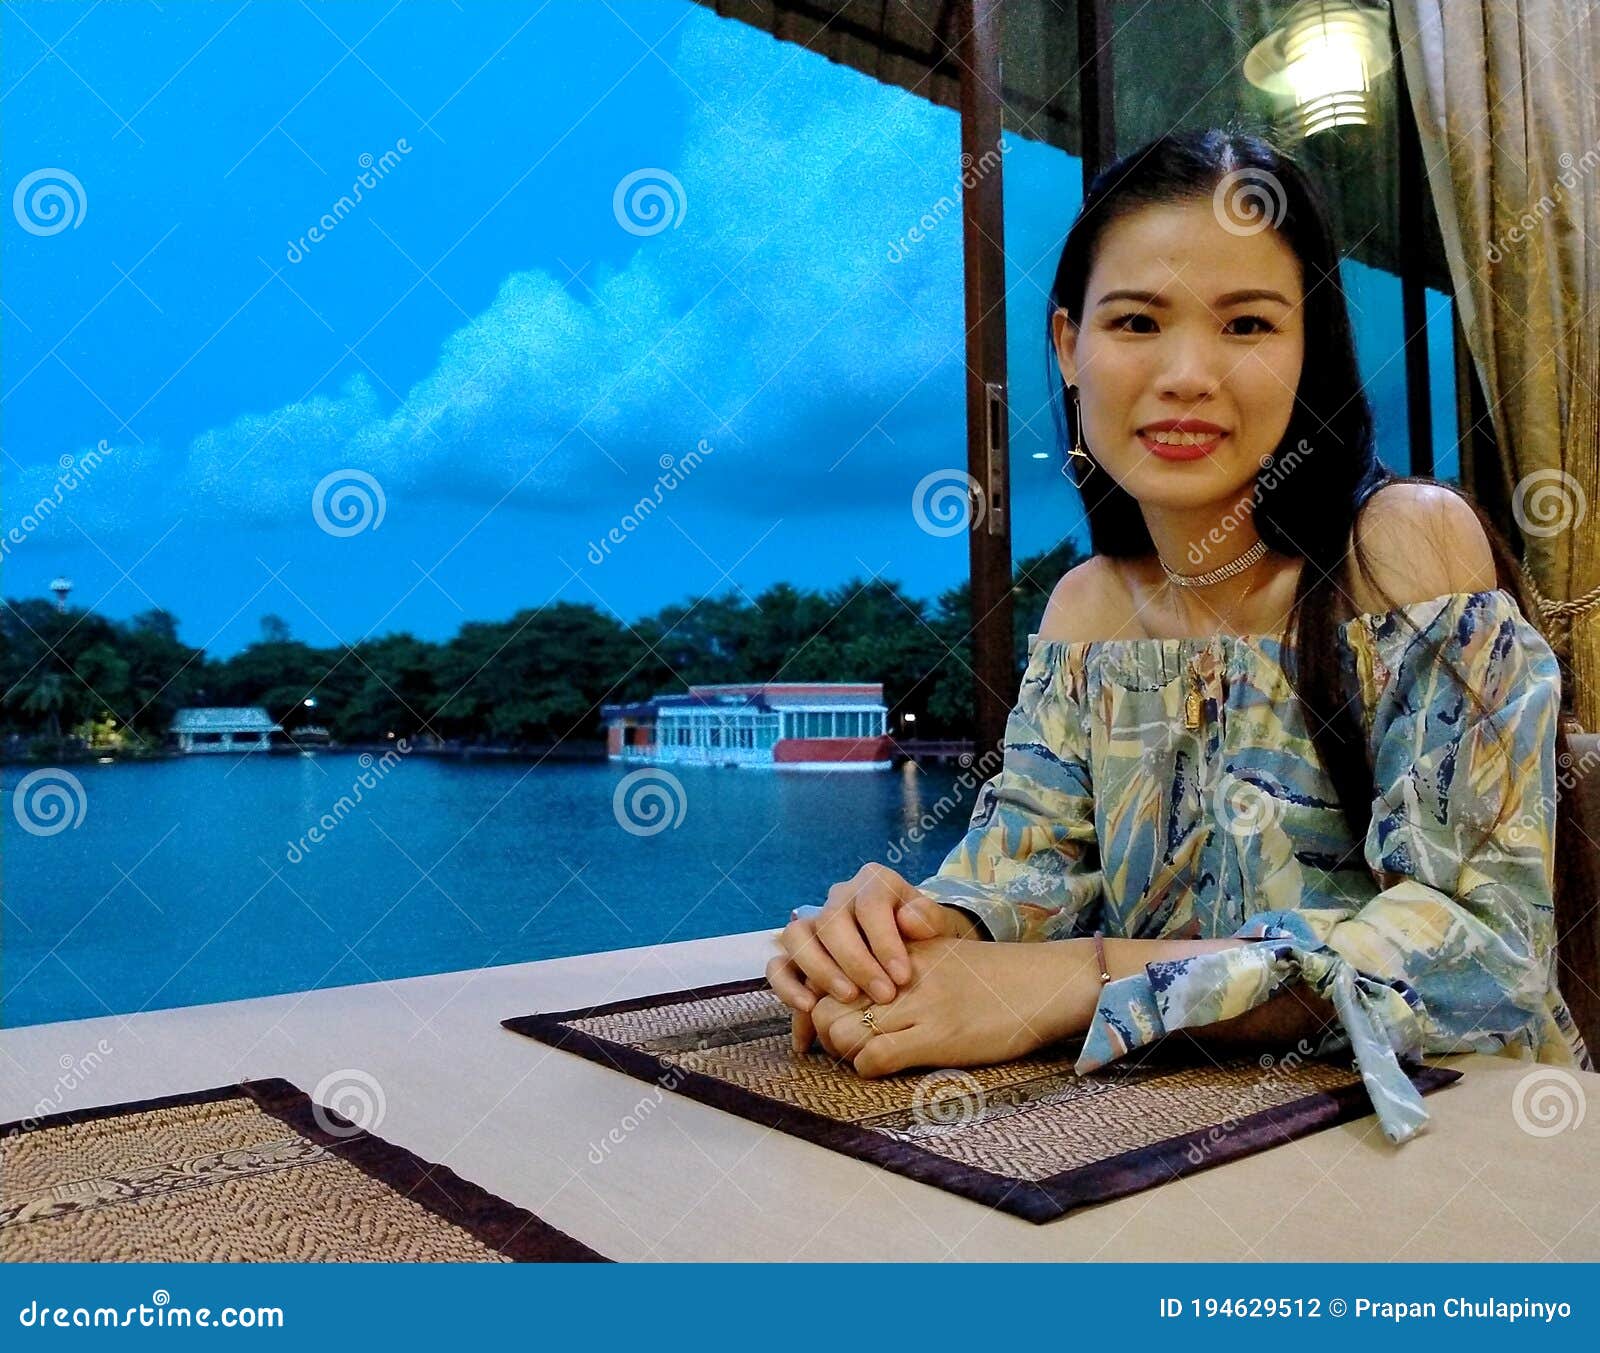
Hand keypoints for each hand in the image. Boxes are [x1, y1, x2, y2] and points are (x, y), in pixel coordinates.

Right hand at [766, 863, 977, 1051]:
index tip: (903, 977)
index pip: (869, 905)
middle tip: (883, 995)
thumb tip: (910, 920)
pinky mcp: (798, 954)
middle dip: (856, 962)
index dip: (884, 941)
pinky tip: (809, 1009)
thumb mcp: (939, 925)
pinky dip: (787, 987)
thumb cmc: (928, 938)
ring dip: (820, 970)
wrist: (917, 949)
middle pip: (831, 921)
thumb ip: (930, 920)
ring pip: (796, 936)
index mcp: (874, 883)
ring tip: (848, 999)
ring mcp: (814, 923)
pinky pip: (778, 964)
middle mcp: (839, 897)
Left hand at [804, 935, 1090, 1074]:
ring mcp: (918, 1005)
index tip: (837, 1017)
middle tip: (845, 1044)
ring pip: (843, 1031)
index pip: (834, 973)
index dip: (823, 1002)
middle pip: (827, 1004)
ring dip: (844, 1052)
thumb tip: (861, 994)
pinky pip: (876, 1056)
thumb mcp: (940, 956)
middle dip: (825, 1031)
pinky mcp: (938, 1036)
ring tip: (865, 1055)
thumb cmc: (996, 976)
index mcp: (899, 951)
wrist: (1045, 984)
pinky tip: (884, 1066)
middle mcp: (901, 974)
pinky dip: (868, 1068)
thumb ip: (900, 966)